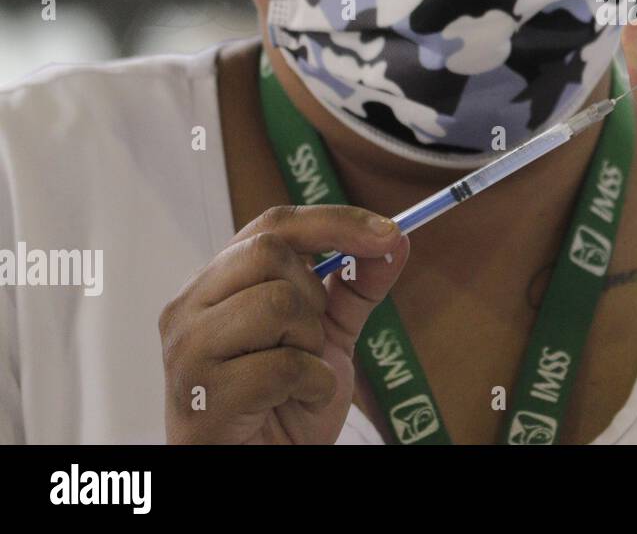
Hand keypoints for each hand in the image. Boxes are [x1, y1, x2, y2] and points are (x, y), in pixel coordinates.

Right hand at [159, 205, 408, 443]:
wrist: (264, 466)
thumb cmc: (284, 401)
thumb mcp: (329, 335)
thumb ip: (356, 287)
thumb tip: (397, 240)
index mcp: (217, 282)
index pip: (273, 224)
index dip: (335, 222)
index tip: (390, 233)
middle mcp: (190, 305)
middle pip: (270, 253)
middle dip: (312, 296)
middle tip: (308, 339)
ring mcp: (187, 348)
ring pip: (277, 304)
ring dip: (309, 345)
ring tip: (295, 375)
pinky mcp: (201, 393)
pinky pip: (283, 365)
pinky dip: (311, 385)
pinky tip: (292, 402)